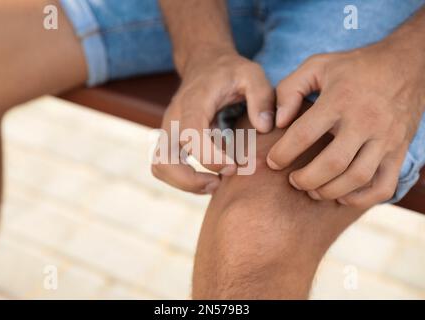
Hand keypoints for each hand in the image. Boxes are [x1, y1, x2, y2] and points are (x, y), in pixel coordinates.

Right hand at [152, 50, 274, 193]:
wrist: (204, 63)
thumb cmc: (229, 71)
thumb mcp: (252, 73)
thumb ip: (262, 97)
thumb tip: (264, 127)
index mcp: (193, 103)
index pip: (190, 136)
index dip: (210, 158)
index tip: (233, 166)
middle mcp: (174, 118)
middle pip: (163, 160)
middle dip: (190, 181)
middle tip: (219, 182)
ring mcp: (168, 130)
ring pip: (159, 167)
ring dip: (184, 184)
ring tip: (214, 183)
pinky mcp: (170, 139)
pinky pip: (165, 167)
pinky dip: (183, 180)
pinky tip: (209, 178)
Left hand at [267, 43, 424, 207]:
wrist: (409, 65)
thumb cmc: (355, 67)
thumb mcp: (317, 65)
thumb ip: (290, 90)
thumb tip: (277, 123)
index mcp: (340, 99)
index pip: (305, 134)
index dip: (283, 153)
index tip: (272, 162)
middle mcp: (365, 120)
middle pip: (332, 163)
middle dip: (305, 179)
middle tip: (292, 180)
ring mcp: (385, 138)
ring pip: (356, 178)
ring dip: (329, 191)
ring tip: (312, 190)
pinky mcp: (399, 151)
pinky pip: (383, 186)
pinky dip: (360, 199)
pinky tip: (341, 196)